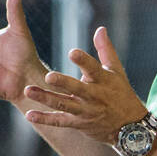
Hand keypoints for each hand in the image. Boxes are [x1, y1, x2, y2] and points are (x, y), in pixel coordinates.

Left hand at [23, 25, 146, 143]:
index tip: (72, 52)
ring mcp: (84, 111)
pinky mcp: (77, 123)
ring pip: (63, 105)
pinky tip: (29, 115)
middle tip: (48, 76)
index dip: (84, 60)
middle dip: (63, 83)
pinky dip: (44, 119)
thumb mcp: (116, 71)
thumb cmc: (120, 93)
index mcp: (103, 80)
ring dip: (45, 98)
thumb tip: (100, 28)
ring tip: (28, 90)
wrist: (128, 127)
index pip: (93, 68)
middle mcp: (93, 96)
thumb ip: (105, 49)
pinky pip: (59, 122)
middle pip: (77, 89)